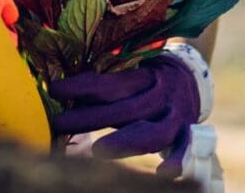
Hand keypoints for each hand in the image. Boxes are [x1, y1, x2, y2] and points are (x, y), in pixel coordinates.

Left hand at [51, 45, 210, 176]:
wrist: (191, 80)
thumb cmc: (146, 78)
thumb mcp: (131, 71)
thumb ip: (106, 83)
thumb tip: (61, 90)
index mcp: (144, 75)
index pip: (111, 83)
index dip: (82, 86)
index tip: (54, 91)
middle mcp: (160, 95)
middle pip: (126, 109)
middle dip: (91, 117)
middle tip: (60, 123)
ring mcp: (176, 116)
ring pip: (154, 131)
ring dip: (126, 142)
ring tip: (97, 151)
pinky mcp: (187, 134)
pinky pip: (186, 149)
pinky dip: (177, 161)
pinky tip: (162, 174)